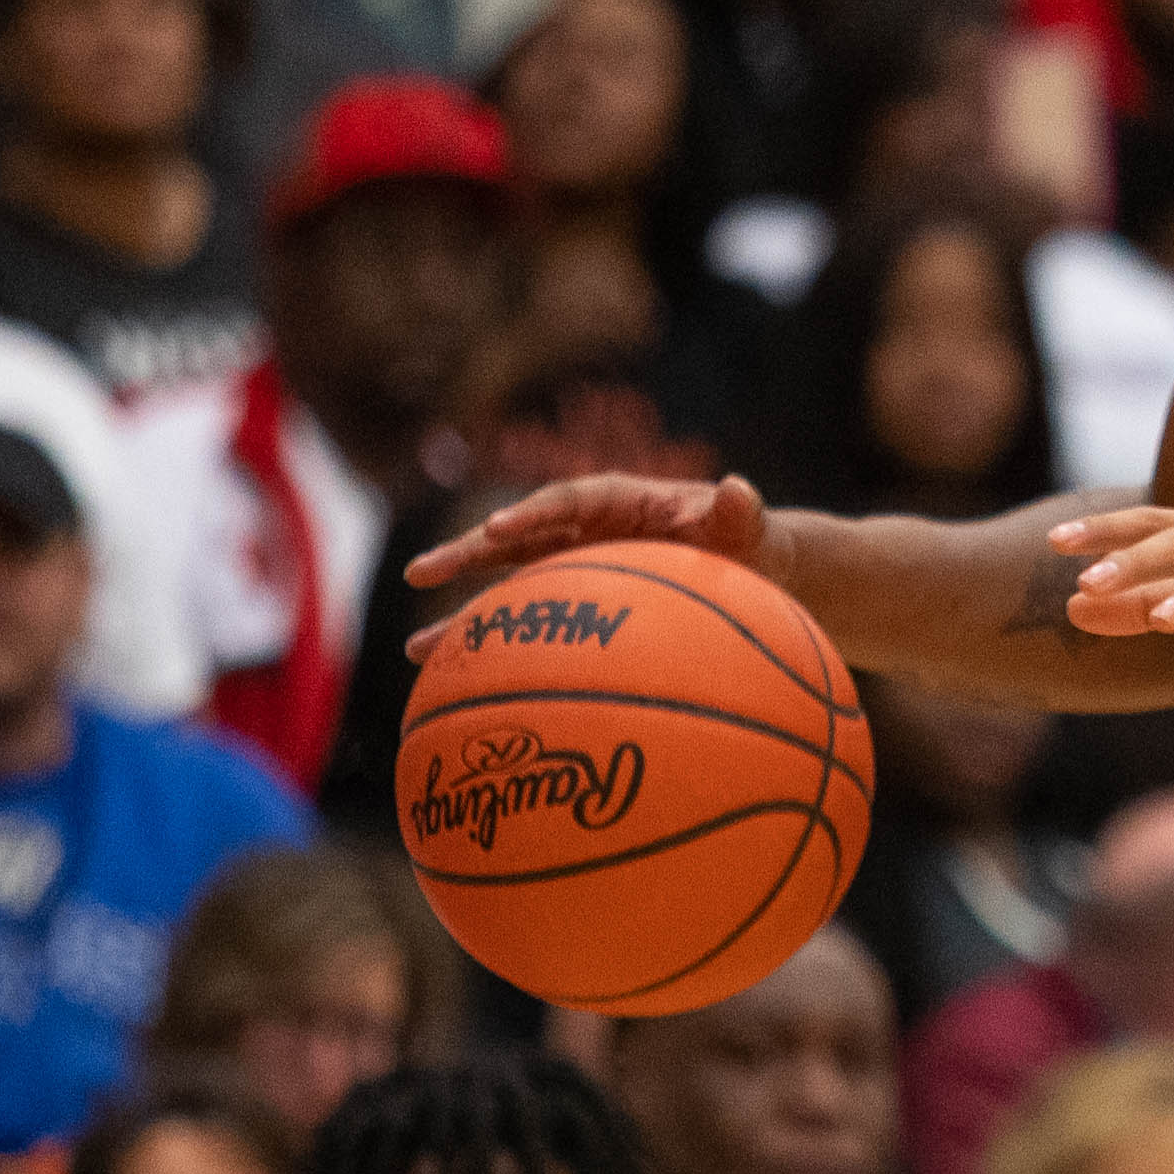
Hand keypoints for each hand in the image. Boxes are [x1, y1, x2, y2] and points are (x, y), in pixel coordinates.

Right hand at [402, 471, 773, 649]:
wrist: (756, 575)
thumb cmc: (753, 550)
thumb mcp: (754, 534)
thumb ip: (742, 516)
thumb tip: (738, 490)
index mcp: (623, 501)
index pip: (569, 500)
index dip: (531, 512)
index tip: (497, 530)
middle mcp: (588, 530)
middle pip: (517, 538)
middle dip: (468, 554)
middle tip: (421, 573)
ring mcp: (576, 569)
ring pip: (506, 586)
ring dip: (462, 613)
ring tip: (417, 649)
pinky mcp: (575, 606)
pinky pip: (525, 625)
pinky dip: (492, 648)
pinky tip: (454, 682)